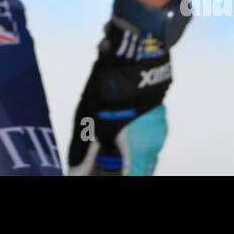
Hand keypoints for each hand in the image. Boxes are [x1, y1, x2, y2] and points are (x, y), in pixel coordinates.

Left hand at [67, 0, 190, 175]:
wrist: (135, 55)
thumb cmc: (109, 91)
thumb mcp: (91, 121)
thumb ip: (83, 150)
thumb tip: (74, 171)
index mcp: (140, 152)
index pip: (131, 177)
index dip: (112, 178)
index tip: (97, 175)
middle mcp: (153, 145)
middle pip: (137, 169)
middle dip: (117, 171)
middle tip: (95, 168)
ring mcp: (158, 130)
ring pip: (142, 156)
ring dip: (125, 159)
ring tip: (102, 154)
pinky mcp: (157, 117)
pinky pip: (144, 141)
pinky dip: (130, 146)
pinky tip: (113, 139)